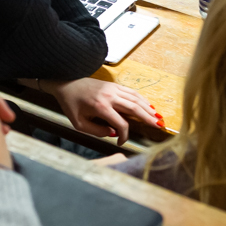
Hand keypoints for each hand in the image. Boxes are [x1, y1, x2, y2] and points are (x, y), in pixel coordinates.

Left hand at [44, 77, 161, 144]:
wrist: (66, 83)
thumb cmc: (71, 104)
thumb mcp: (79, 123)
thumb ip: (96, 131)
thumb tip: (113, 133)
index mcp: (101, 107)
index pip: (121, 123)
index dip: (124, 135)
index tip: (121, 142)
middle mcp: (110, 96)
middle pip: (134, 108)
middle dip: (148, 118)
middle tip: (159, 126)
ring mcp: (113, 88)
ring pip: (135, 98)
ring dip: (148, 108)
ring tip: (157, 117)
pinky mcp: (113, 85)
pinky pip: (131, 92)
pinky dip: (141, 99)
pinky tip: (148, 105)